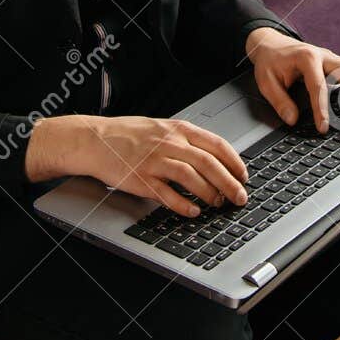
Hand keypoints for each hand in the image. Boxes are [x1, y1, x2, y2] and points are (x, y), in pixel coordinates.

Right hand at [25, 111, 248, 219]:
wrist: (95, 140)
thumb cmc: (127, 134)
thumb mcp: (161, 127)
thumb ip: (185, 139)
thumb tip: (212, 156)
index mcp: (177, 129)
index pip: (215, 144)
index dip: (234, 161)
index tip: (244, 175)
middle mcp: (169, 143)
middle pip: (209, 163)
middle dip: (229, 183)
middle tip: (239, 197)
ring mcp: (156, 161)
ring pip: (192, 178)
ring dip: (209, 194)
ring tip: (217, 204)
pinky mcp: (142, 179)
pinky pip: (168, 195)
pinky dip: (184, 205)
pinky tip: (193, 211)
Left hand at [245, 26, 339, 134]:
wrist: (271, 43)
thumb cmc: (270, 61)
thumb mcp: (266, 81)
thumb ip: (279, 101)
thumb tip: (292, 119)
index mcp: (306, 58)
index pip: (318, 86)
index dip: (322, 109)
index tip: (323, 127)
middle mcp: (324, 55)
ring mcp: (332, 58)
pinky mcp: (337, 62)